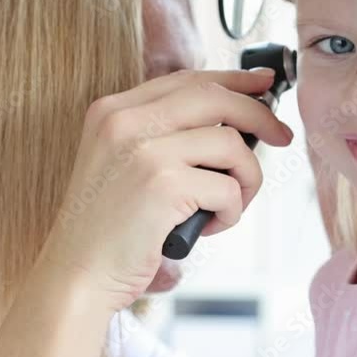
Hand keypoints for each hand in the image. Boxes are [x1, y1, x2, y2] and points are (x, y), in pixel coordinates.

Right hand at [40, 68, 293, 310]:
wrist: (76, 276)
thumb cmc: (106, 230)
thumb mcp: (122, 164)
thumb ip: (162, 136)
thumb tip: (234, 122)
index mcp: (113, 111)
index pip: (186, 79)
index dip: (233, 80)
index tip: (264, 85)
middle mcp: (124, 121)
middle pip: (214, 97)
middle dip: (258, 115)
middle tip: (281, 136)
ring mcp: (143, 150)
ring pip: (231, 144)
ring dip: (245, 179)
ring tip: (226, 207)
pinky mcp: (163, 184)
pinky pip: (228, 187)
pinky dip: (230, 212)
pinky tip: (207, 227)